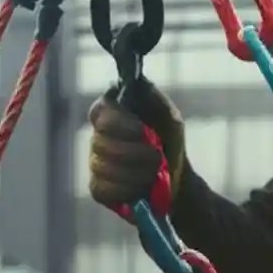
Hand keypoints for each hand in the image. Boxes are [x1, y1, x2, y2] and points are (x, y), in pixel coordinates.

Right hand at [87, 78, 186, 208]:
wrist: (176, 176)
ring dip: (135, 173)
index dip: (119, 123)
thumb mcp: (168, 115)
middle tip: (158, 158)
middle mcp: (98, 135)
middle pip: (100, 143)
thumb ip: (151, 97)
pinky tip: (141, 188)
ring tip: (154, 173)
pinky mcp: (97, 186)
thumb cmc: (169, 140)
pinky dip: (126, 190)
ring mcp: (95, 161)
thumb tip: (135, 81)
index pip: (100, 112)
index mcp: (112, 112)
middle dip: (134, 153)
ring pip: (102, 167)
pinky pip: (102, 189)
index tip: (142, 130)